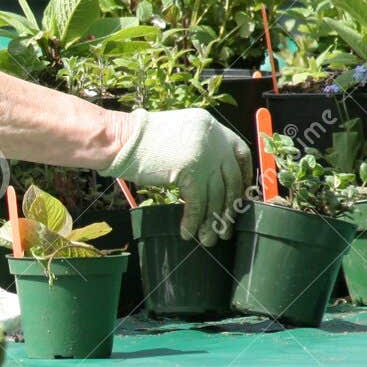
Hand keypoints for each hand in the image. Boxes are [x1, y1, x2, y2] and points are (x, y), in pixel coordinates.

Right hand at [105, 109, 250, 245]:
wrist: (122, 139)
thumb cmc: (142, 139)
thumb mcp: (180, 133)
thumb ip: (200, 146)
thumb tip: (211, 174)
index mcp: (212, 127)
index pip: (241, 152)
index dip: (244, 175)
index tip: (241, 194)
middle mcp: (213, 139)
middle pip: (231, 179)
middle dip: (230, 207)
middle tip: (226, 228)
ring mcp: (204, 155)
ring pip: (216, 196)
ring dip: (212, 222)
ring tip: (208, 239)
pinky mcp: (190, 171)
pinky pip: (197, 203)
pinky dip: (193, 221)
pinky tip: (188, 232)